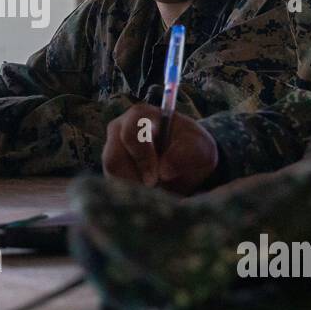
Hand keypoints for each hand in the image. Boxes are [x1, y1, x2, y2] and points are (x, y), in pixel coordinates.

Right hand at [103, 103, 218, 194]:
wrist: (187, 162)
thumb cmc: (192, 148)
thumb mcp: (199, 148)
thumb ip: (184, 154)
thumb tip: (163, 171)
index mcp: (141, 115)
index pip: (131, 135)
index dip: (141, 158)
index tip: (154, 179)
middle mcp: (119, 129)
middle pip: (113, 159)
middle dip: (136, 179)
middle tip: (156, 189)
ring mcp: (111, 149)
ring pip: (113, 177)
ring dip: (135, 188)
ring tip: (157, 187)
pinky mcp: (111, 169)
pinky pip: (114, 187)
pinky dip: (131, 193)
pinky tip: (147, 191)